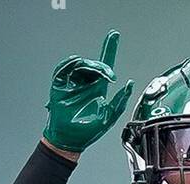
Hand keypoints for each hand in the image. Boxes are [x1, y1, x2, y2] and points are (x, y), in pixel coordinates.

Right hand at [43, 30, 132, 154]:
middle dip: (102, 65)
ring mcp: (73, 83)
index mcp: (97, 89)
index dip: (109, 50)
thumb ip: (121, 101)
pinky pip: (66, 67)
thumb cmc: (87, 133)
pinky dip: (72, 64)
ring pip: (81, 63)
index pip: (104, 66)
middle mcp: (86, 83)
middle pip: (94, 64)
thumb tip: (129, 85)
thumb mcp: (109, 117)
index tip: (114, 36)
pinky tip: (78, 67)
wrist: (69, 141)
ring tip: (97, 75)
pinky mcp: (60, 84)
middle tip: (108, 74)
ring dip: (90, 65)